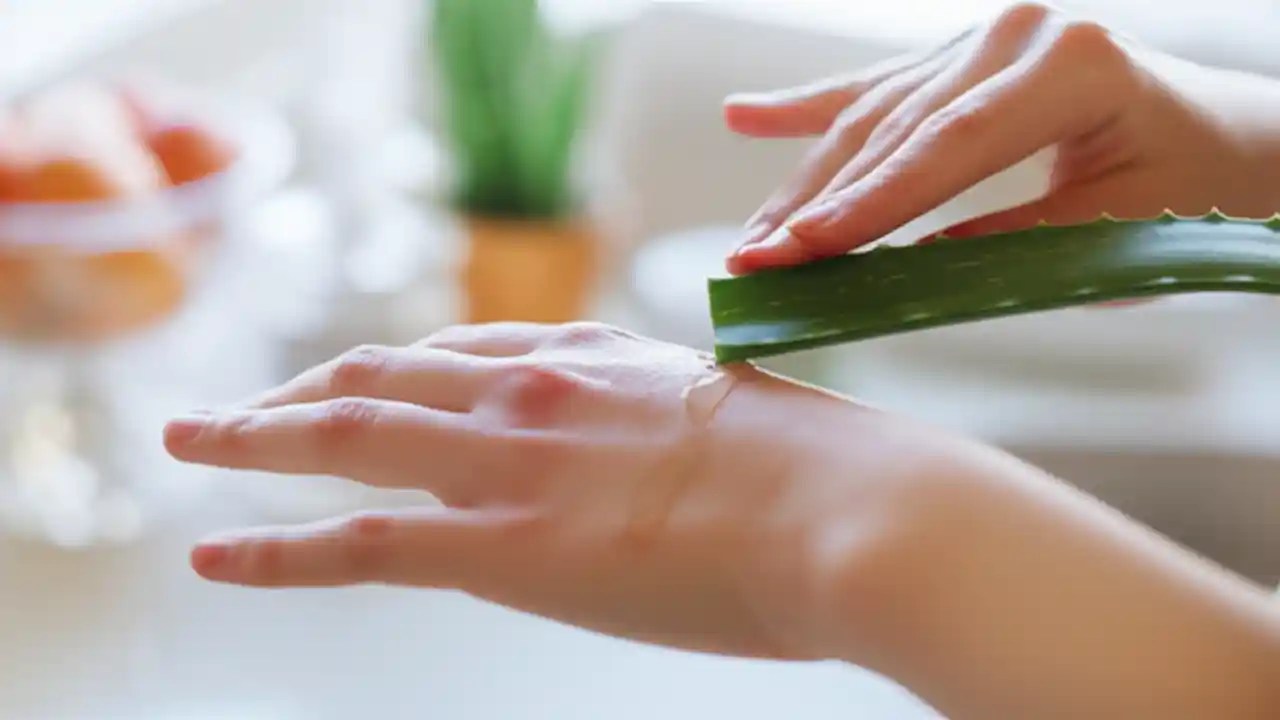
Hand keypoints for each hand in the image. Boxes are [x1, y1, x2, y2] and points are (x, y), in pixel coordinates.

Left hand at [163, 321, 958, 661]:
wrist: (856, 512)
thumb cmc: (828, 477)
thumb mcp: (740, 422)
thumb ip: (680, 431)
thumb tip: (677, 462)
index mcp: (599, 358)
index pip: (466, 352)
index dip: (395, 366)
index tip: (357, 378)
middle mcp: (538, 392)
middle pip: (383, 374)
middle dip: (300, 388)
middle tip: (243, 405)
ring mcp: (515, 464)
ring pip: (347, 435)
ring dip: (256, 435)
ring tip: (193, 440)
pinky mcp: (507, 546)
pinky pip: (359, 541)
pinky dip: (277, 542)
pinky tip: (220, 548)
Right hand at [723, 1, 1279, 273]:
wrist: (1225, 135)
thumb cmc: (1188, 190)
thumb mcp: (1114, 234)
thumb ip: (1009, 246)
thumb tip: (900, 275)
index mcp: (1075, 67)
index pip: (948, 147)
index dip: (866, 205)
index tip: (797, 253)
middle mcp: (1019, 33)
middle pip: (893, 130)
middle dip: (816, 205)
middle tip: (750, 264)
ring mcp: (984, 36)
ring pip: (870, 115)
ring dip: (803, 182)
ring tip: (749, 240)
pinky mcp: (960, 54)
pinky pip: (872, 86)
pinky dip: (806, 108)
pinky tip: (744, 116)